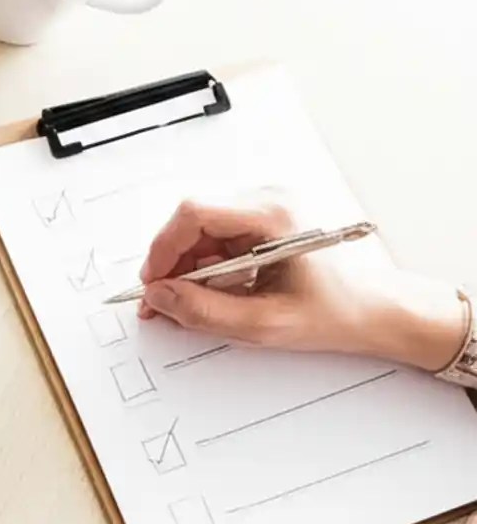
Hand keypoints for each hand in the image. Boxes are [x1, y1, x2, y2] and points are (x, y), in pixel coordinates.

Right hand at [137, 195, 467, 371]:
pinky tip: (212, 290)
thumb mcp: (263, 323)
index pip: (195, 213)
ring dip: (187, 265)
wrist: (371, 309)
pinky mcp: (261, 218)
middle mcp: (268, 200)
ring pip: (200, 228)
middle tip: (163, 298)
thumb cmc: (334, 312)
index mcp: (274, 216)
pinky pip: (215, 235)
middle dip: (172, 262)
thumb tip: (160, 297)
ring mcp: (265, 206)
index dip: (164, 248)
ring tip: (190, 300)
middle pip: (193, 219)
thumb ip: (204, 311)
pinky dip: (204, 264)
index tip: (154, 282)